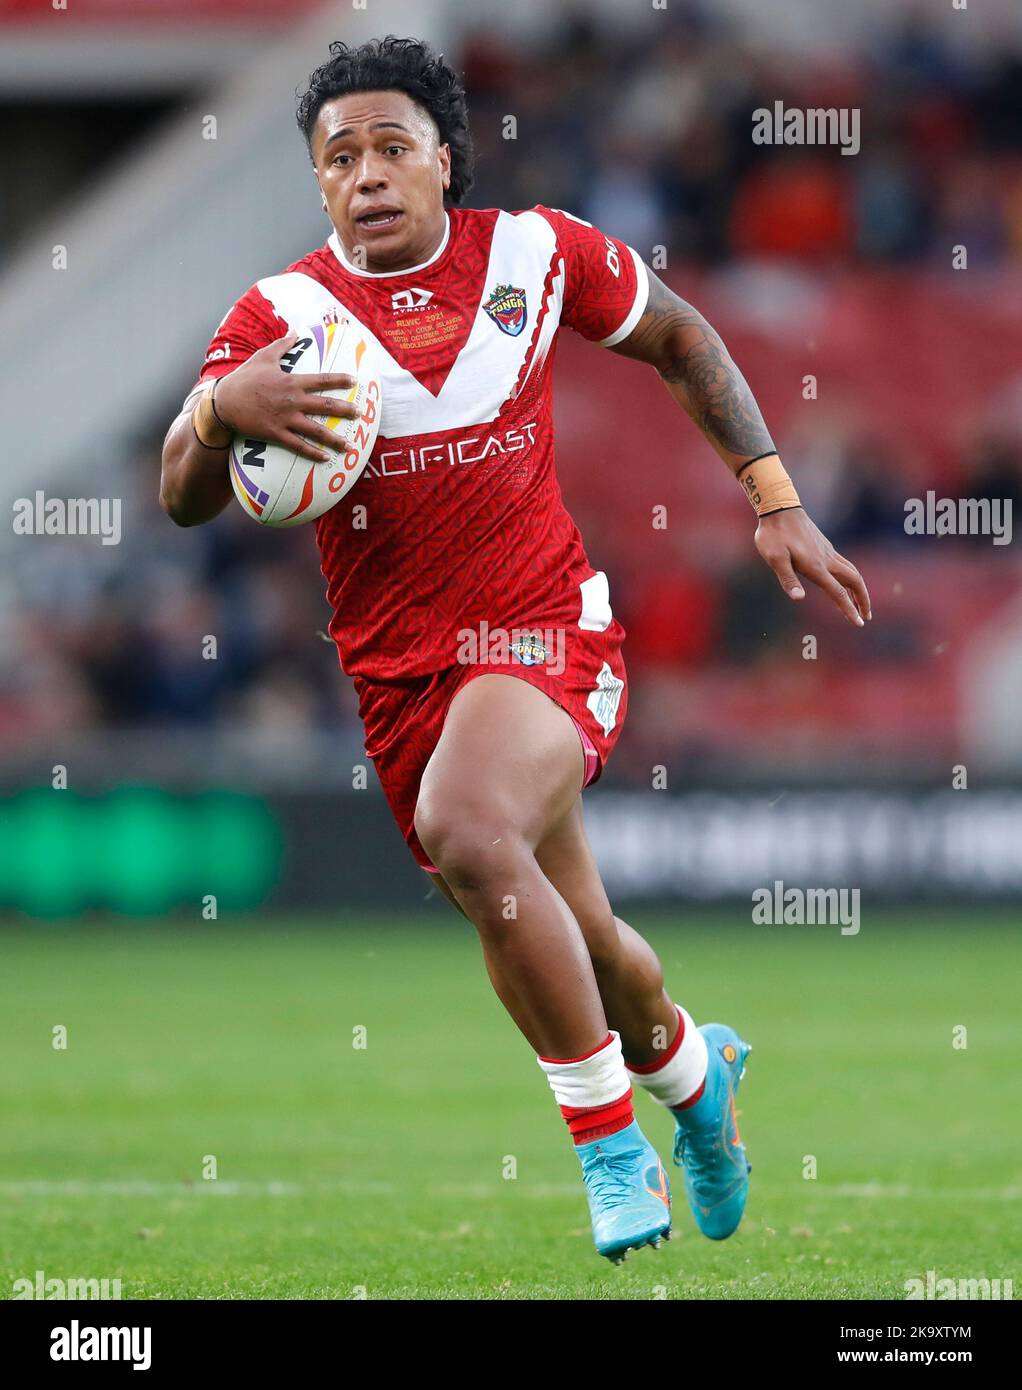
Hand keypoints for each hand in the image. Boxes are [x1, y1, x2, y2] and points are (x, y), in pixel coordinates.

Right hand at [213, 330, 360, 462]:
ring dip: (334, 439)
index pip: (322, 380)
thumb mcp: (263, 357)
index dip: (340, 380)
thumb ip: (282, 344)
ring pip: (315, 430)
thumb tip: (295, 330)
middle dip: (344, 410)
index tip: (355, 381)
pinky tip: (325, 459)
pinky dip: (312, 453)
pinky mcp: (276, 433)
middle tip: (360, 414)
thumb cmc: (244, 378)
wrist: (224, 401)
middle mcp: (292, 401)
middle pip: (325, 406)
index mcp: (291, 381)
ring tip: (349, 446)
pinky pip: (298, 446)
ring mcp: (285, 418)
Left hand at [755, 507, 870, 626]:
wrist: (779, 508)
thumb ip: (787, 578)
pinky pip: (844, 565)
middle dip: (863, 599)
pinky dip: (850, 578)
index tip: (859, 623)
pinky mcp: (825, 546)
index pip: (837, 592)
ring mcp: (827, 551)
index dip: (849, 609)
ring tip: (860, 604)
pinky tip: (844, 584)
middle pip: (854, 581)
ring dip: (858, 589)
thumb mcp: (774, 558)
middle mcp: (826, 559)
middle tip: (866, 616)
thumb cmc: (773, 535)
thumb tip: (798, 598)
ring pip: (852, 572)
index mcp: (815, 566)